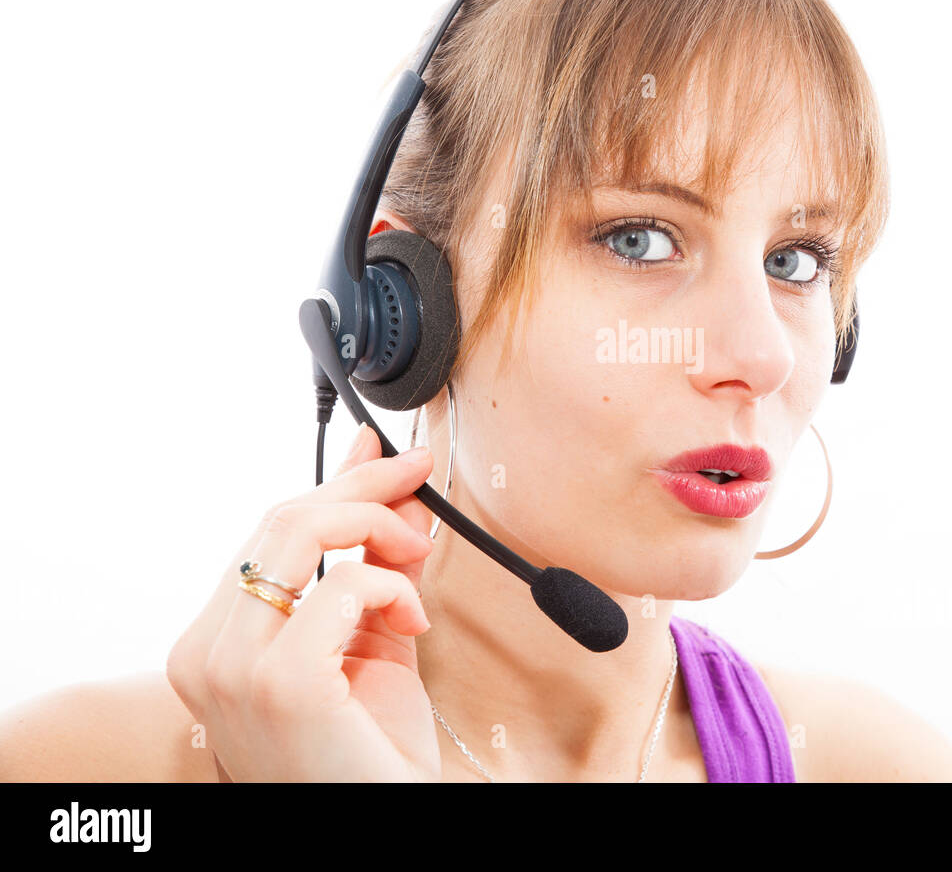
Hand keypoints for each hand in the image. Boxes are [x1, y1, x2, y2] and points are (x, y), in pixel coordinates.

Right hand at [166, 425, 442, 780]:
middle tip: (418, 473)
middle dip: (362, 485)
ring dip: (378, 524)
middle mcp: (207, 653)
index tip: (383, 454)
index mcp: (214, 644)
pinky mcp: (279, 681)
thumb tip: (391, 488)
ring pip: (301, 531)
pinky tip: (413, 620)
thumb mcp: (368, 640)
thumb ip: (373, 566)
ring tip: (419, 554)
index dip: (334, 484)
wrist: (378, 823)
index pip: (269, 535)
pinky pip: (341, 584)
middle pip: (282, 519)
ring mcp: (234, 667)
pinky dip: (390, 586)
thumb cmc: (368, 749)